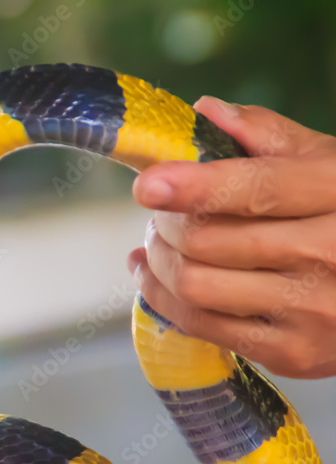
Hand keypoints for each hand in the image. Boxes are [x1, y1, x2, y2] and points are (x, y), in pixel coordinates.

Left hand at [129, 96, 335, 377]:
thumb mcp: (327, 167)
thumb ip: (267, 137)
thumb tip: (205, 111)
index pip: (258, 188)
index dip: (194, 186)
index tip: (146, 185)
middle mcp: (330, 253)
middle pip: (208, 240)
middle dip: (165, 224)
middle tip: (159, 215)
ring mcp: (312, 309)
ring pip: (195, 284)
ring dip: (158, 262)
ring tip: (160, 244)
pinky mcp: (292, 352)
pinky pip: (200, 324)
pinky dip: (161, 298)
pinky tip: (154, 277)